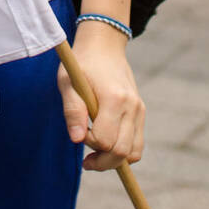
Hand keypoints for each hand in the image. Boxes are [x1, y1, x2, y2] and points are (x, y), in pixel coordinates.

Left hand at [57, 20, 144, 170]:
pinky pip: (137, 145)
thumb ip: (72, 111)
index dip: (88, 142)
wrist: (104, 47)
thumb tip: (76, 139)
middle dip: (102, 161)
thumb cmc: (81, 64)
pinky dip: (123, 152)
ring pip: (133, 153)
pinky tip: (107, 145)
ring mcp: (139, 110)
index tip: (78, 131)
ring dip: (113, 160)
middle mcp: (132, 106)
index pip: (105, 140)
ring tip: (95, 154)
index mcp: (114, 98)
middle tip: (85, 159)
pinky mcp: (141, 113)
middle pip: (121, 152)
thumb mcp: (68, 82)